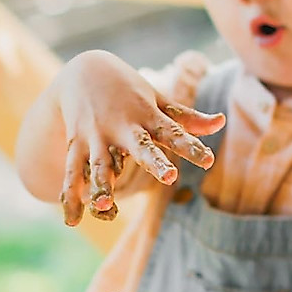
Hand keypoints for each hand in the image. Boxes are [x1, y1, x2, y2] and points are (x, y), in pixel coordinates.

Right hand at [55, 51, 222, 224]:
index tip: (207, 161)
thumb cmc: (127, 89)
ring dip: (102, 184)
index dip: (190, 146)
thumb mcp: (157, 100)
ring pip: (100, 164)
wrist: (82, 70)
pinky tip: (72, 221)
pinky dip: (70, 196)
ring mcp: (96, 136)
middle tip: (168, 178)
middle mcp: (122, 127)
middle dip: (154, 162)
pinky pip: (72, 173)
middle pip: (140, 147)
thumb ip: (187, 119)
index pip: (174, 132)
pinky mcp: (75, 144)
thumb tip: (221, 123)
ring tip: (105, 205)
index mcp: (147, 115)